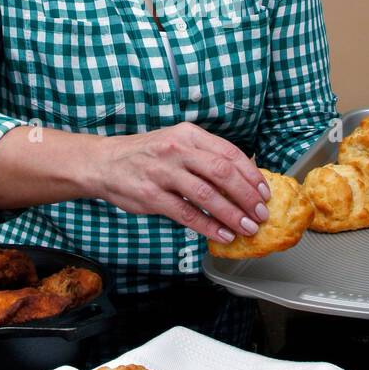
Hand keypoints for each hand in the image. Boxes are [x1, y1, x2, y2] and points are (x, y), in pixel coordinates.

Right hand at [91, 123, 271, 243]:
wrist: (104, 163)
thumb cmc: (146, 154)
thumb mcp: (176, 142)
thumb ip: (204, 156)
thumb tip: (241, 180)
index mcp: (188, 134)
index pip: (229, 153)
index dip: (251, 174)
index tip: (264, 192)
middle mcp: (177, 150)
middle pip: (223, 173)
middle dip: (247, 196)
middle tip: (261, 213)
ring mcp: (163, 173)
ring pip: (207, 195)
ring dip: (232, 214)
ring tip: (247, 227)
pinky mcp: (152, 196)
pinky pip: (187, 214)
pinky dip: (209, 226)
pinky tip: (222, 234)